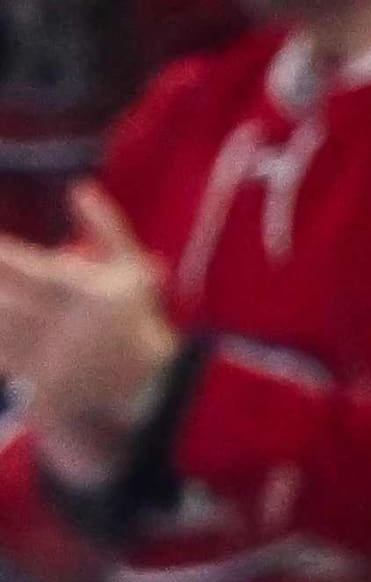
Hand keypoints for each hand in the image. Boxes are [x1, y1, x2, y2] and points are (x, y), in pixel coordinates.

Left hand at [0, 182, 174, 483]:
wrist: (145, 394)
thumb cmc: (133, 322)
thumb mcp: (135, 272)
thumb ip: (108, 228)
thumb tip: (79, 187)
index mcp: (84, 293)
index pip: (28, 267)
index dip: (5, 255)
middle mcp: (62, 326)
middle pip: (4, 298)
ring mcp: (46, 358)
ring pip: (0, 326)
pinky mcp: (35, 385)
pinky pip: (1, 355)